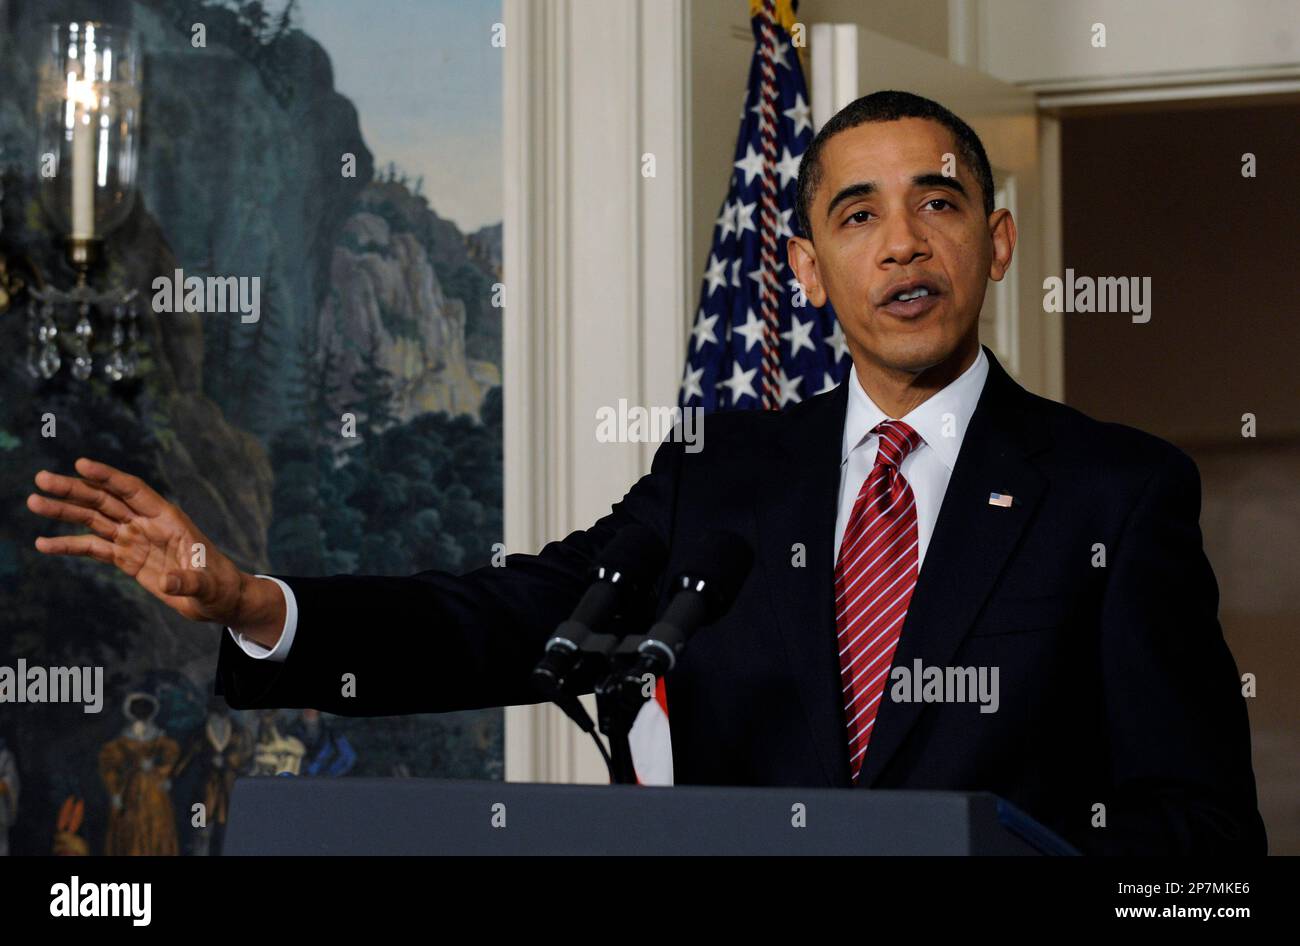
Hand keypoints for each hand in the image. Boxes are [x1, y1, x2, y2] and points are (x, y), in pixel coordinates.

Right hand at [27, 457, 248, 624]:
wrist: (218, 600)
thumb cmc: (219, 587)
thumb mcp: (207, 585)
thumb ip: (188, 581)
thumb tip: (167, 581)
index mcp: (168, 519)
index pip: (133, 490)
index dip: (108, 477)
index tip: (81, 464)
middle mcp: (147, 524)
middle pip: (105, 500)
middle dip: (74, 489)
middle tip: (42, 479)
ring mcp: (134, 539)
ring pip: (94, 519)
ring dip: (64, 511)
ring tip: (33, 502)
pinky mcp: (127, 559)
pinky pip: (94, 548)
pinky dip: (69, 545)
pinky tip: (44, 543)